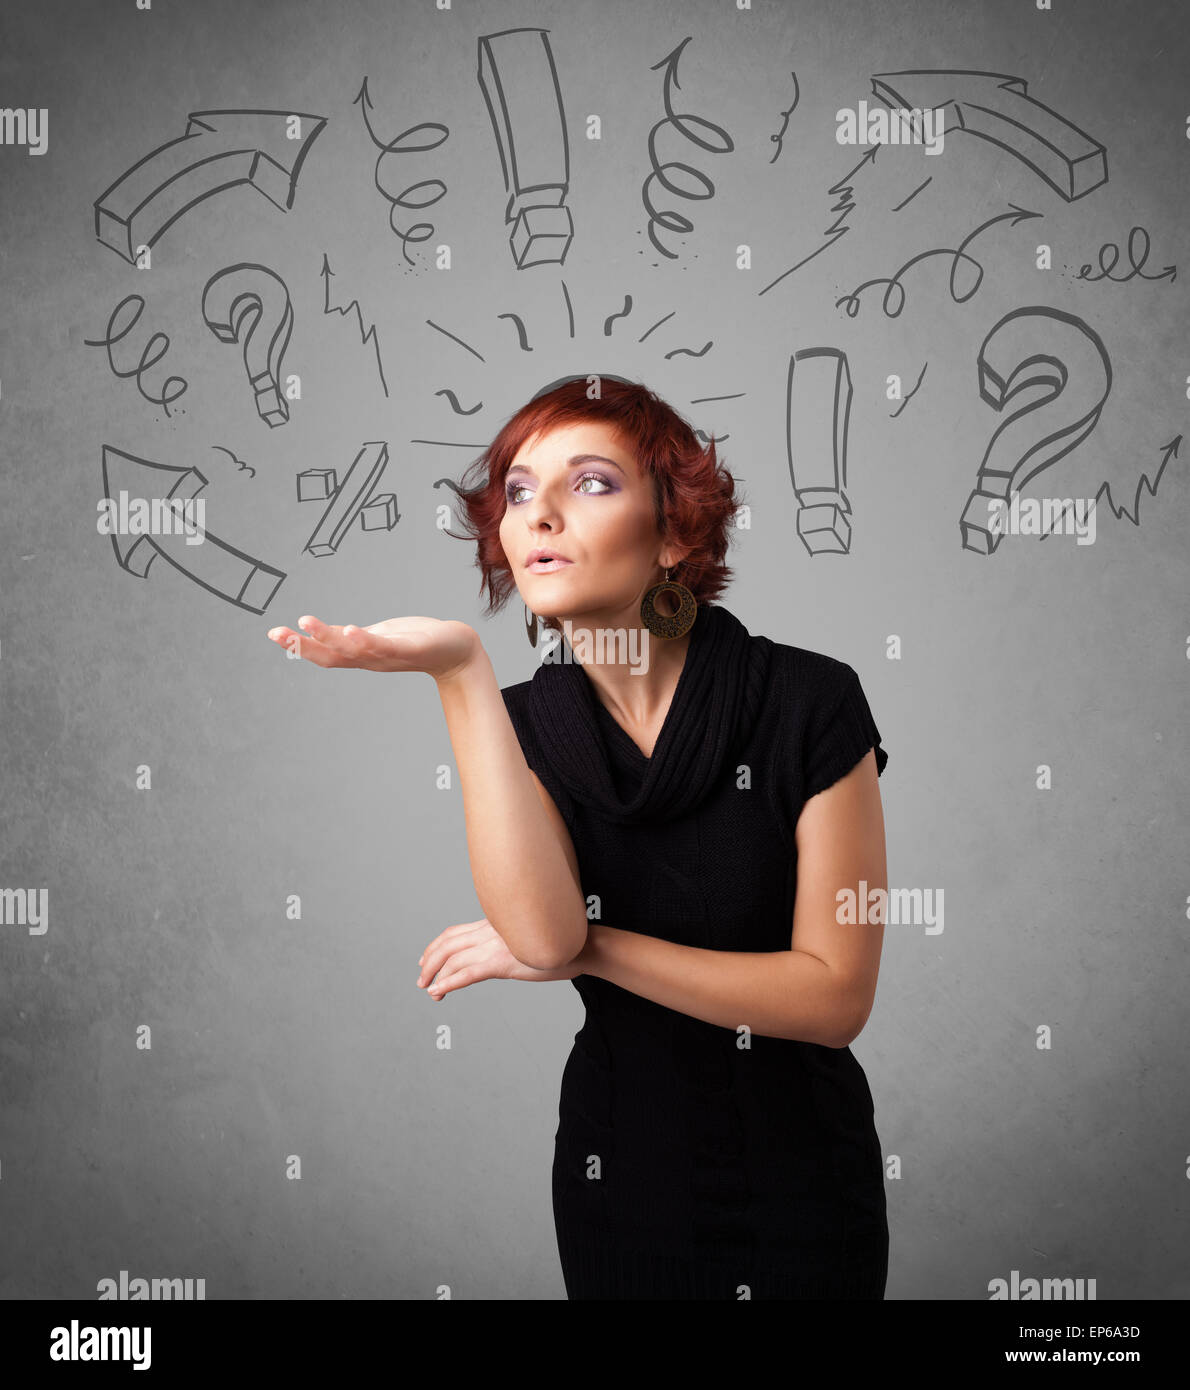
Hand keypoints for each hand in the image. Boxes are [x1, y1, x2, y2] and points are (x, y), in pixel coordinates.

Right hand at [266, 614, 480, 681]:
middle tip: (277, 633)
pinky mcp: (410, 648)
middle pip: (331, 655)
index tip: (273, 633)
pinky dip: (366, 640)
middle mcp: (370, 659)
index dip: (297, 645)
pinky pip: (385, 646)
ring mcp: (389, 655)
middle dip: (302, 645)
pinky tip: (351, 630)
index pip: (323, 652)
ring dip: (330, 638)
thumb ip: (353, 638)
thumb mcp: (377, 637)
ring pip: (354, 650)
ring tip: (307, 622)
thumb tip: (327, 633)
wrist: (456, 650)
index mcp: (360, 654)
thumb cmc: (415, 640)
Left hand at [416, 917, 583, 999]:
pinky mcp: (502, 962)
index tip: (426, 960)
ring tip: (430, 991)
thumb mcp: (526, 939)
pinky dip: (448, 983)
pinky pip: (467, 974)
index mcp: (494, 924)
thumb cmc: (559, 944)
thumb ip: (508, 942)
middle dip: (430, 962)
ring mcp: (495, 946)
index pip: (455, 933)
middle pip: (448, 944)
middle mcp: (490, 931)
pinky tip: (438, 992)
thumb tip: (500, 954)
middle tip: (421, 979)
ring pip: (453, 959)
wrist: (582, 946)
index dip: (436, 946)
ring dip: (435, 976)